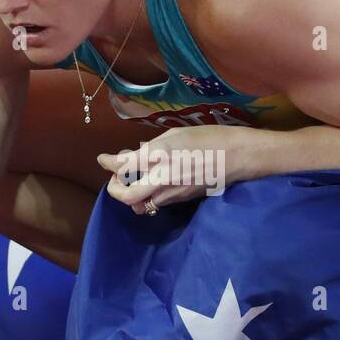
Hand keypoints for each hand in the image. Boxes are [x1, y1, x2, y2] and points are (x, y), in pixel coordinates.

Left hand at [97, 126, 235, 214]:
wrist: (236, 157)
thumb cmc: (207, 137)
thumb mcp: (175, 134)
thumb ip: (153, 147)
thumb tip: (138, 154)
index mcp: (158, 156)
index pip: (122, 165)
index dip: (107, 162)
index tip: (103, 159)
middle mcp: (161, 178)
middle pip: (126, 196)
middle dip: (115, 189)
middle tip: (116, 179)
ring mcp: (172, 192)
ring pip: (141, 205)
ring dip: (132, 195)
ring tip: (135, 181)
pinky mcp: (181, 200)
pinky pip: (157, 203)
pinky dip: (149, 196)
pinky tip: (154, 184)